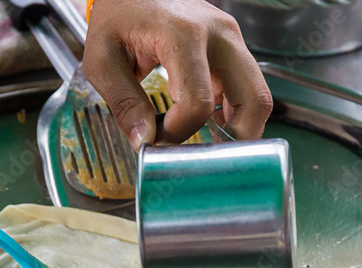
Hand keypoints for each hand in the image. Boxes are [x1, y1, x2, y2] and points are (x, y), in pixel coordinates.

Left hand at [82, 0, 271, 147]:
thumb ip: (123, 102)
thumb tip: (144, 141)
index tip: (158, 138)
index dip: (179, 133)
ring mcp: (232, 39)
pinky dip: (236, 113)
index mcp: (183, 34)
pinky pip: (248, 88)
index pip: (197, 103)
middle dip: (235, 141)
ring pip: (259, 96)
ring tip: (210, 146)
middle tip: (207, 159)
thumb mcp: (103, 58)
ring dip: (240, 129)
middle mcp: (218, 34)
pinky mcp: (233, 48)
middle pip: (253, 100)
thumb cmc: (118, 13)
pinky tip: (211, 125)